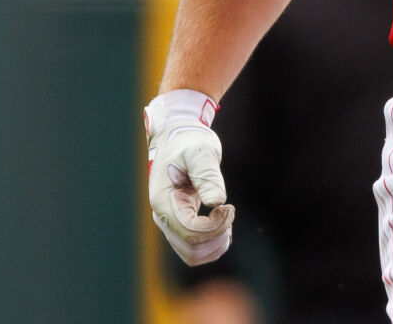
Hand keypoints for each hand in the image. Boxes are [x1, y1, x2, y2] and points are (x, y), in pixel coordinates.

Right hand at [144, 89, 234, 264]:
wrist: (178, 139)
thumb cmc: (188, 142)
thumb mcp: (200, 152)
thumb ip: (208, 175)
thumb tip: (217, 202)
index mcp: (164, 201)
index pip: (189, 231)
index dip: (214, 226)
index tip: (228, 206)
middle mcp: (163, 216)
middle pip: (191, 248)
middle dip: (217, 235)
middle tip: (229, 210)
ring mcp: (170, 222)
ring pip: (192, 254)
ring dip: (216, 244)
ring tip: (227, 219)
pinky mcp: (180, 223)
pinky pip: (194, 249)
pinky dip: (213, 244)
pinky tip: (223, 224)